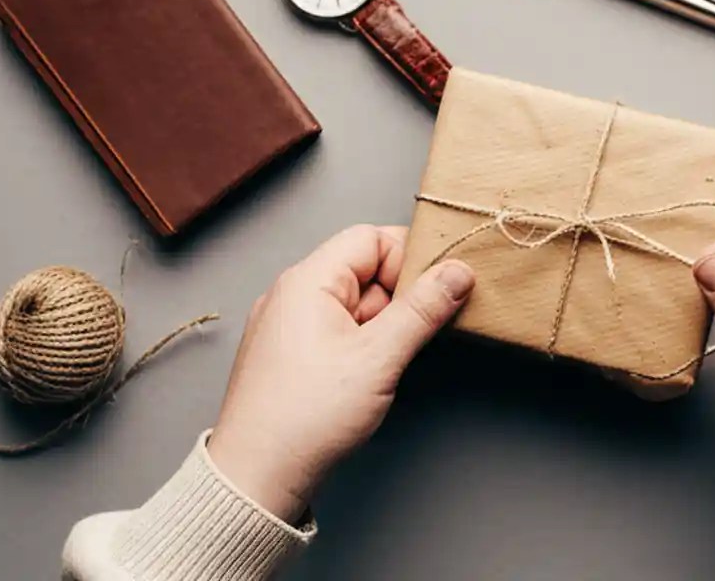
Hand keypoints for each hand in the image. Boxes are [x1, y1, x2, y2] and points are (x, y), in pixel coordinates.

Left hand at [207, 225, 474, 521]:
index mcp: (308, 280)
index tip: (436, 290)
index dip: (408, 258)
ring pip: (355, 305)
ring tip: (390, 363)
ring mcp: (289, 325)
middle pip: (365, 270)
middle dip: (399, 298)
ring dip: (383, 326)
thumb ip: (423, 309)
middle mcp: (293, 294)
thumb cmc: (307, 416)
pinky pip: (338, 330)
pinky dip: (364, 344)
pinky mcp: (291, 354)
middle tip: (420, 333)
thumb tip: (458, 272)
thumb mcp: (379, 357)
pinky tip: (371, 375)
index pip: (370, 238)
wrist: (256, 475)